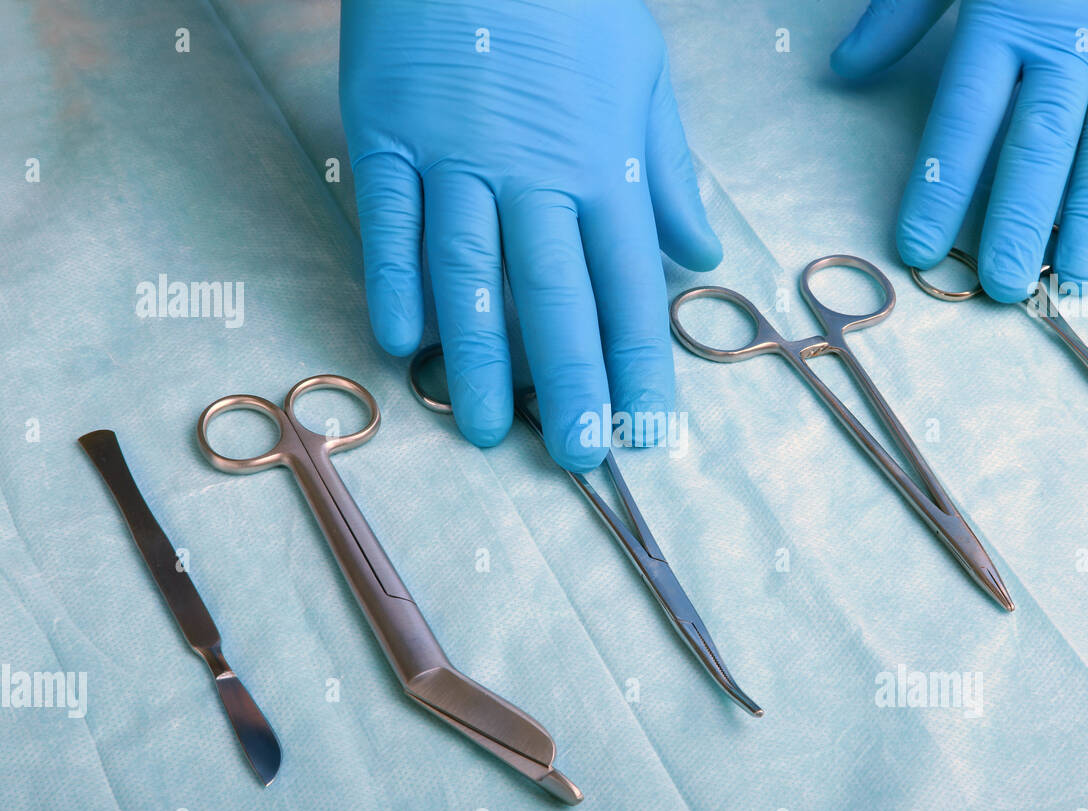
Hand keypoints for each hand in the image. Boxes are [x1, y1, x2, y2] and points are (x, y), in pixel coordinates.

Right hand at [339, 0, 720, 470]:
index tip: (644, 430)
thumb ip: (668, 170)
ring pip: (469, 276)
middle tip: (574, 459)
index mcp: (603, 163)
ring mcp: (454, 156)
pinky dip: (393, 284)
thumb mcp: (644, 73)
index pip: (628, 286)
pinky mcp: (386, 135)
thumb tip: (702, 254)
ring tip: (484, 429)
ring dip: (479, 360)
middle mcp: (533, 172)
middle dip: (569, 386)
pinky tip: (401, 344)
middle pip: (555, 298)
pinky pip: (387, 223)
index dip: (637, 365)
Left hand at [831, 0, 1087, 300]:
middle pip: (1041, 142)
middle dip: (1022, 220)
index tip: (918, 248)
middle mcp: (1071, 35)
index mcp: (1003, 16)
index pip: (963, 119)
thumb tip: (843, 71)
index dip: (939, 187)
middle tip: (1006, 287)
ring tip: (1078, 276)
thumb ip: (901, 15)